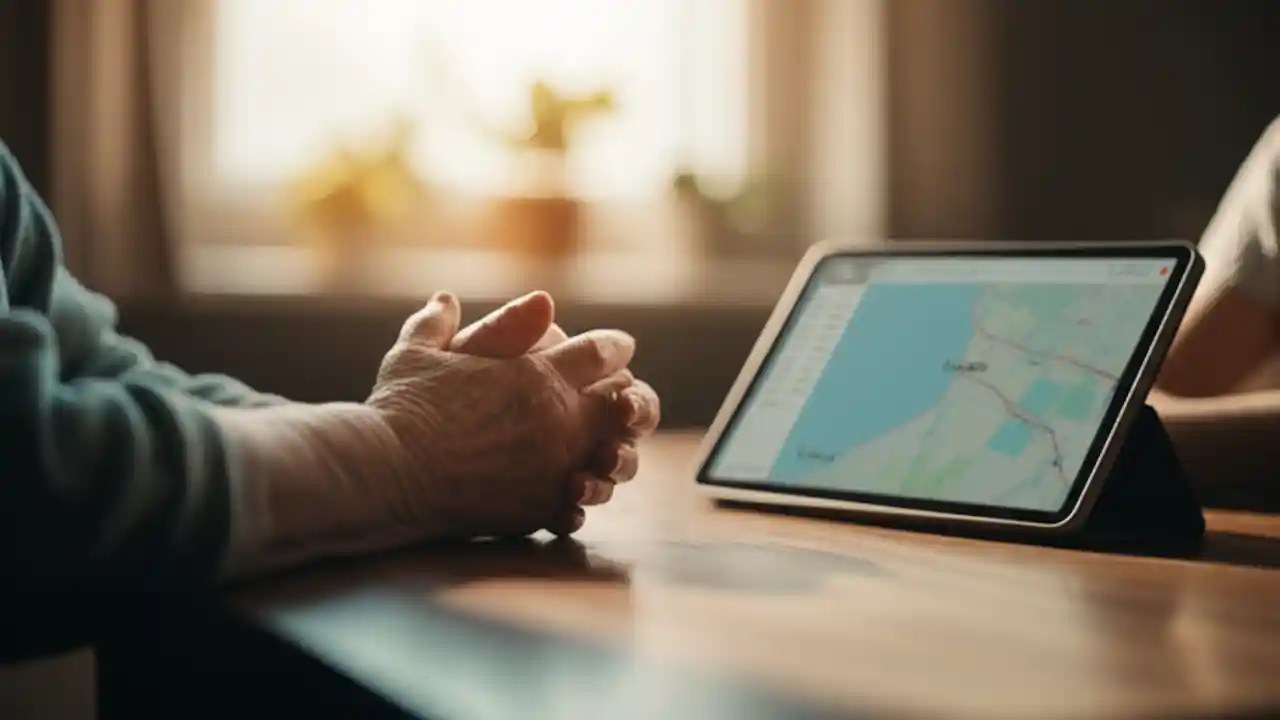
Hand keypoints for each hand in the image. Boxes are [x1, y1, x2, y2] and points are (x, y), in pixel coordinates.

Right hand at [367, 291, 648, 537]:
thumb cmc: (401, 407)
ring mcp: (555, 467)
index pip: (602, 354)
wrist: (389, 472)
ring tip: (603, 449)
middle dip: (627, 398)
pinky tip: (571, 492)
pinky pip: (582, 502)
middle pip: (622, 404)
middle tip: (623, 398)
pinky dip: (580, 495)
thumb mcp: (419, 351)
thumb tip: (445, 298)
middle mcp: (558, 419)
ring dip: (612, 450)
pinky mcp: (540, 507)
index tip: (618, 351)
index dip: (614, 350)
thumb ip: (439, 323)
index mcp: (538, 374)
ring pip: (612, 457)